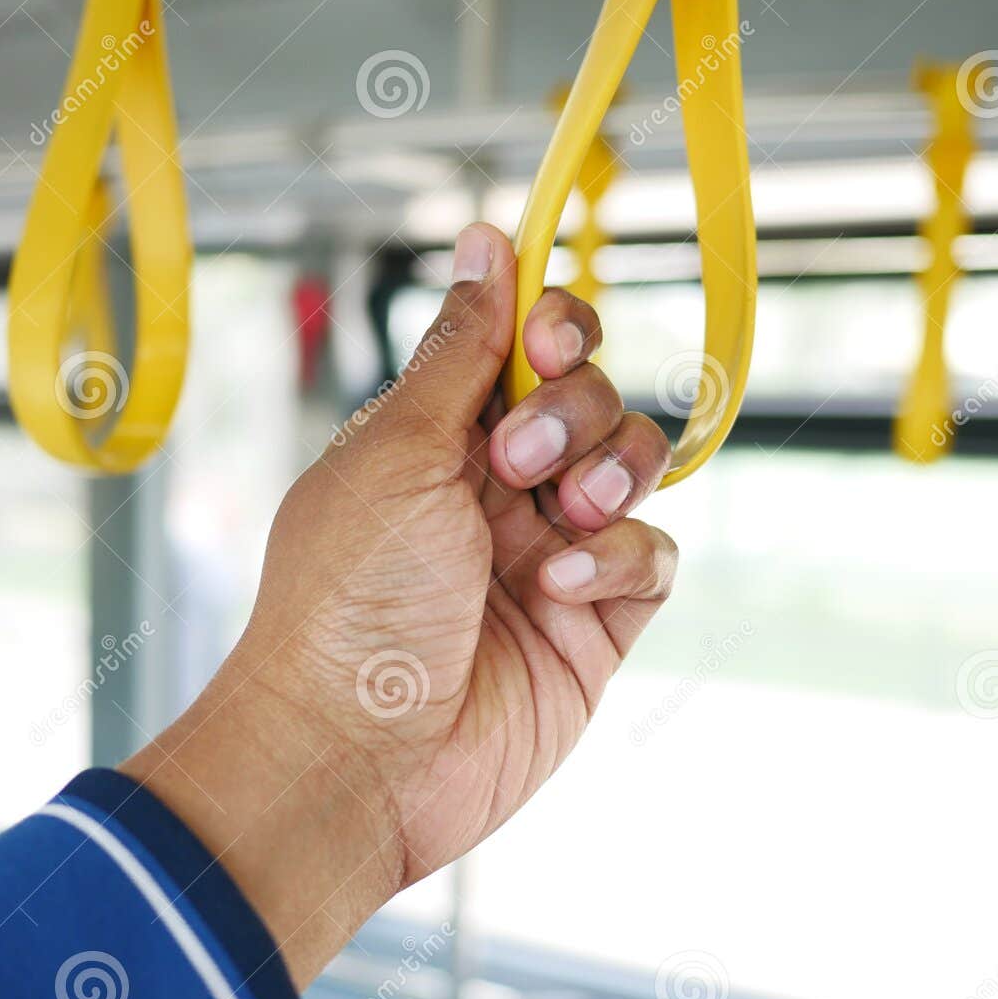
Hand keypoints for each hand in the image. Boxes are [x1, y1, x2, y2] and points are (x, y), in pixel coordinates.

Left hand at [120, 224, 677, 984]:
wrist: (355, 758)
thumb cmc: (347, 603)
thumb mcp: (395, 453)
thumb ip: (460, 350)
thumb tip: (486, 239)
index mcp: (437, 435)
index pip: (525, 347)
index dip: (555, 326)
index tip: (550, 336)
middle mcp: (497, 488)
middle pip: (591, 396)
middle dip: (575, 410)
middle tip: (518, 462)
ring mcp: (550, 555)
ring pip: (635, 467)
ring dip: (612, 474)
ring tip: (561, 516)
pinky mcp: (595, 625)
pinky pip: (650, 557)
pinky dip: (620, 558)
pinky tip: (563, 589)